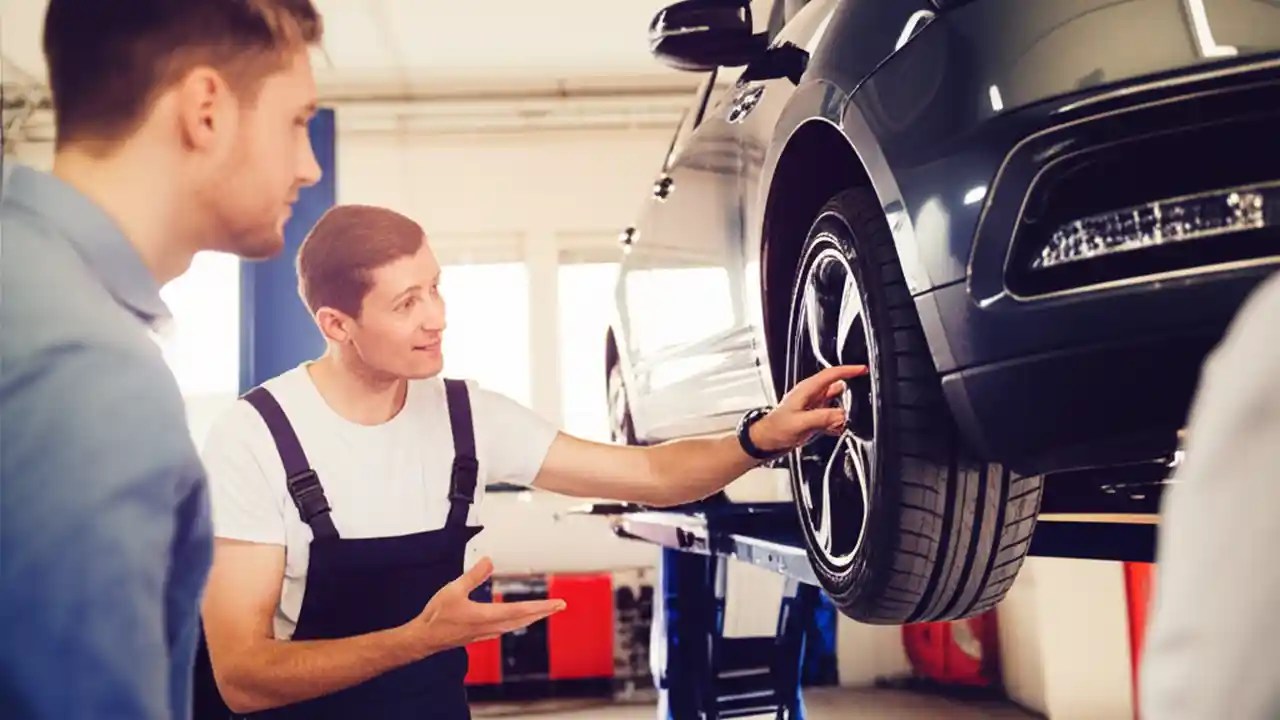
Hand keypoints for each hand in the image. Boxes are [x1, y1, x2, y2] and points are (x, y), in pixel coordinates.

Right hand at [409, 557, 565, 655]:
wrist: (424, 638)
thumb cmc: (436, 616)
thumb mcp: (453, 589)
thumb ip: (473, 575)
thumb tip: (489, 562)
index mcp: (485, 616)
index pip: (520, 610)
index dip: (541, 606)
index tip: (556, 604)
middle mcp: (489, 627)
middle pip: (523, 620)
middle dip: (542, 612)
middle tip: (559, 606)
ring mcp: (486, 633)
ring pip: (516, 626)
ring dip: (531, 618)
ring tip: (544, 612)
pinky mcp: (480, 635)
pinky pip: (505, 628)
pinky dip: (518, 622)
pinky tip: (518, 620)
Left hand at [750, 364, 867, 454]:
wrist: (765, 441)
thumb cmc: (776, 429)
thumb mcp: (800, 423)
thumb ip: (822, 418)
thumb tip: (841, 415)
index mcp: (806, 390)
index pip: (831, 374)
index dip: (848, 370)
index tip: (862, 369)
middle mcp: (810, 395)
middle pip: (835, 387)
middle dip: (847, 394)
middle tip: (858, 401)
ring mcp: (812, 406)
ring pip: (834, 403)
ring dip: (841, 412)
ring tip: (843, 422)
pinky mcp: (812, 417)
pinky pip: (830, 416)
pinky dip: (836, 422)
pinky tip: (835, 429)